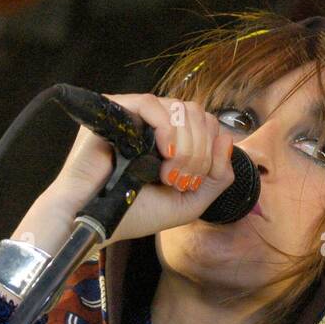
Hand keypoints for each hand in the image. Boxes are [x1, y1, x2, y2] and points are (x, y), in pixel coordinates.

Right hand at [28, 93, 238, 247]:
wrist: (96, 221)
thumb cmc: (134, 214)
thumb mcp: (190, 202)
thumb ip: (218, 176)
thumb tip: (228, 139)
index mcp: (172, 141)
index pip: (208, 125)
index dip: (211, 151)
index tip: (193, 181)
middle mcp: (155, 124)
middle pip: (198, 114)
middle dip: (199, 151)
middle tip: (179, 179)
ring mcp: (135, 115)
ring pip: (181, 108)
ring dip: (185, 145)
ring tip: (168, 173)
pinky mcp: (115, 110)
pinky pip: (152, 102)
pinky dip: (166, 127)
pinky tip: (164, 152)